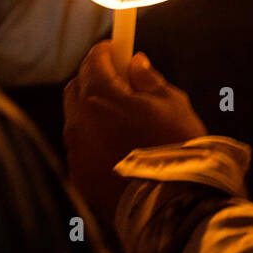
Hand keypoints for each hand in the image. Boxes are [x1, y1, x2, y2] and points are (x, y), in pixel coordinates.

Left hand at [63, 41, 205, 227]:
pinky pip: (80, 147)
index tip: (116, 48)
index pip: (94, 60)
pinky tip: (116, 147)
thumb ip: (148, 79)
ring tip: (121, 120)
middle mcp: (80, 120)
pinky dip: (93, 140)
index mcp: (101, 96)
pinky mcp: (78, 175)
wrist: (171, 203)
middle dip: (94, 78)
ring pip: (76, 119)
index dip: (106, 51)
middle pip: (78, 87)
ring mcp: (76, 150)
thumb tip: (135, 63)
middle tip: (119, 82)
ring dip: (92, 111)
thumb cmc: (176, 146)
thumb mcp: (172, 103)